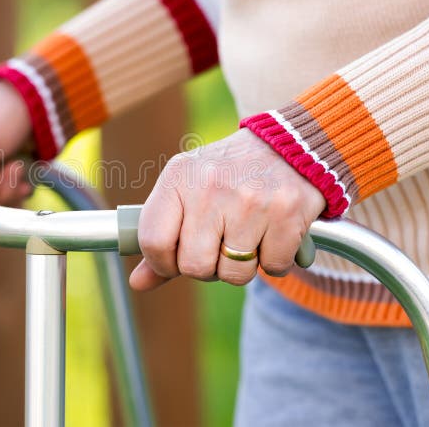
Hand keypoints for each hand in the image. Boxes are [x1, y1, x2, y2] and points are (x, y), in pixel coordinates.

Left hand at [130, 128, 325, 290]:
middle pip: (194, 266)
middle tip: (220, 245)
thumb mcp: (187, 191)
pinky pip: (273, 267)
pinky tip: (273, 232)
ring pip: (235, 273)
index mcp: (178, 177)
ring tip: (248, 235)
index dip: (164, 263)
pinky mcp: (286, 212)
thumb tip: (139, 283)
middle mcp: (210, 186)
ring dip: (243, 265)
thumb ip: (162, 237)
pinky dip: (275, 259)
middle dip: (208, 266)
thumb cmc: (229, 174)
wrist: (289, 145)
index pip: (153, 242)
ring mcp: (250, 199)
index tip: (178, 258)